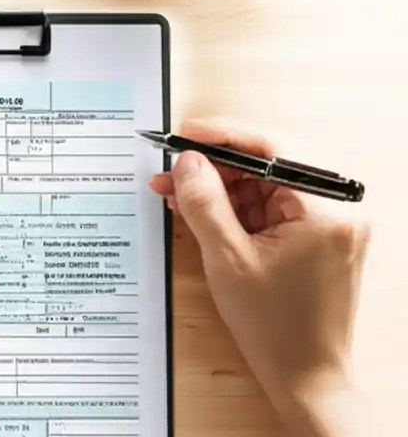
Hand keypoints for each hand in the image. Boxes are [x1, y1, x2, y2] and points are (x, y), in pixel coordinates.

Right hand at [150, 120, 370, 436]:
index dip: (224, 136)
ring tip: (178, 196)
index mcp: (326, 210)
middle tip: (173, 171)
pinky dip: (237, 208)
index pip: (274, 147)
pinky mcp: (318, 237)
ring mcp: (330, 223)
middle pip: (270, 163)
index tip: (185, 134)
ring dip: (222, 188)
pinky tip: (202, 213)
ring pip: (267, 184)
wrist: (306, 376)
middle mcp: (338, 209)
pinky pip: (272, 207)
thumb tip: (188, 162)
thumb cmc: (274, 326)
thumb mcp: (227, 258)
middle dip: (216, 166)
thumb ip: (204, 202)